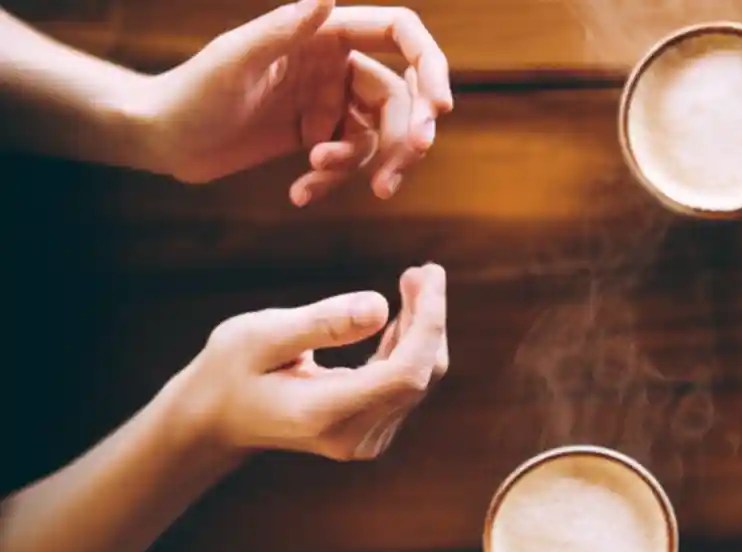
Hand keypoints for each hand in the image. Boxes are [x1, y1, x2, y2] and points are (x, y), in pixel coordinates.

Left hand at [141, 0, 451, 204]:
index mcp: (323, 34)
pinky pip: (348, 161)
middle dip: (404, 137)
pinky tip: (299, 194)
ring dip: (360, 165)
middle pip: (401, 98)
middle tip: (396, 174)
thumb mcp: (237, 61)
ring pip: (378, 135)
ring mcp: (328, 102)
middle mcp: (334, 64)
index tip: (441, 110)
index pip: (399, 35)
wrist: (161, 137)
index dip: (431, 66)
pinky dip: (330, 181)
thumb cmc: (191, 91)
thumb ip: (284, 28)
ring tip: (318, 178)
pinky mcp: (317, 136)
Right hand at [170, 263, 448, 459]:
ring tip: (415, 279)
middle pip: (420, 374)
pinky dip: (411, 345)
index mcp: (325, 414)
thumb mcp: (260, 336)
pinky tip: (402, 314)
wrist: (217, 419)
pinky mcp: (372, 430)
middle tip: (424, 269)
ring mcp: (367, 440)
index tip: (428, 273)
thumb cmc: (231, 370)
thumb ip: (322, 323)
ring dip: (424, 328)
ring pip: (420, 379)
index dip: (428, 323)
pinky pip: (407, 385)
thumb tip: (381, 306)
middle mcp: (354, 436)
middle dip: (430, 318)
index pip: (404, 374)